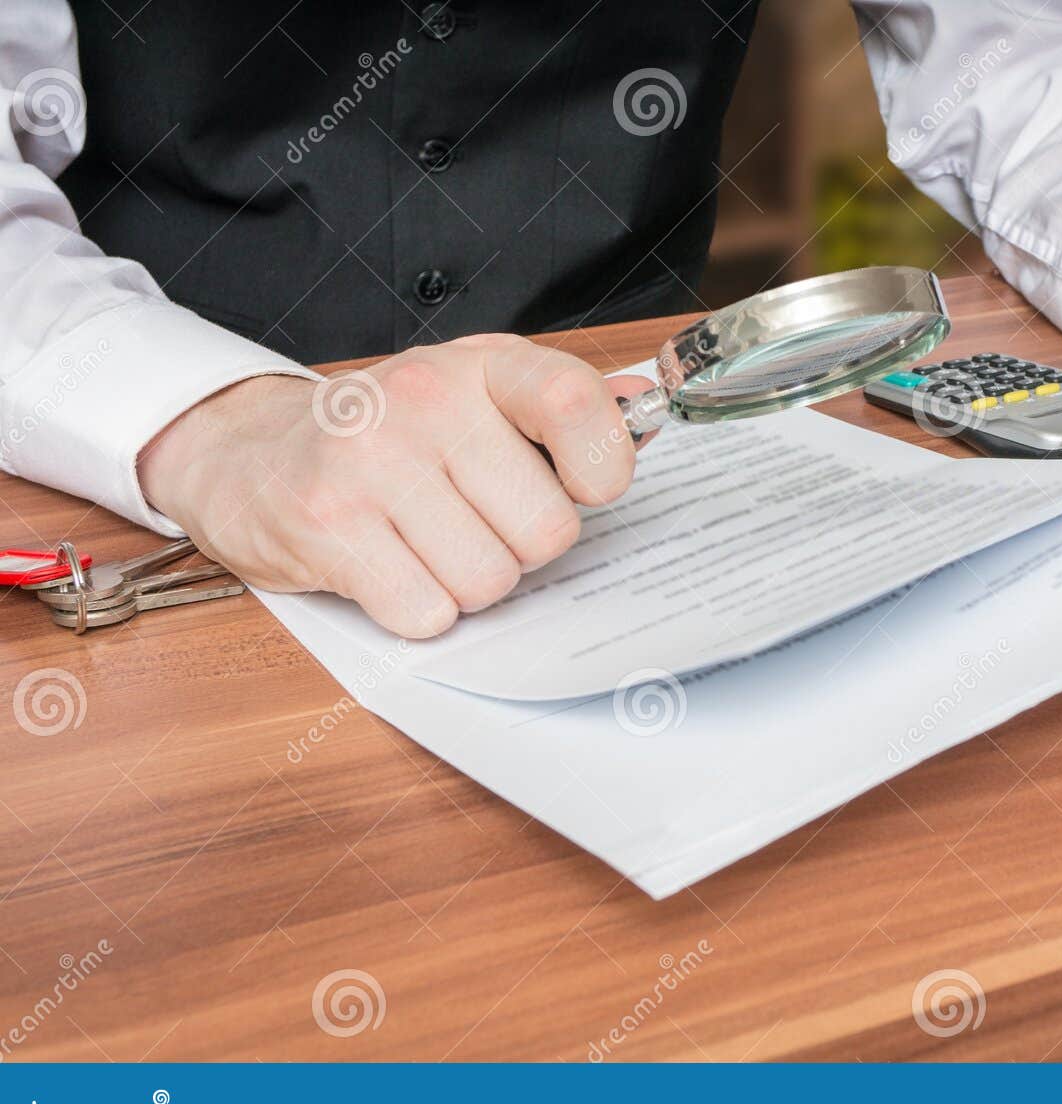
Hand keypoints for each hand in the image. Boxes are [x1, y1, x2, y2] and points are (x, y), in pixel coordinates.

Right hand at [138, 334, 652, 636]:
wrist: (250, 452)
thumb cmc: (390, 435)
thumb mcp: (479, 396)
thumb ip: (563, 411)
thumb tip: (644, 414)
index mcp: (481, 365)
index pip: (579, 407)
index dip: (604, 468)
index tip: (586, 486)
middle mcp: (425, 400)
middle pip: (547, 531)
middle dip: (520, 547)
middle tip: (473, 520)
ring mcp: (370, 462)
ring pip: (490, 582)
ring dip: (466, 582)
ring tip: (425, 541)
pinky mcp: (326, 525)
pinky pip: (426, 613)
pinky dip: (416, 609)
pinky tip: (388, 565)